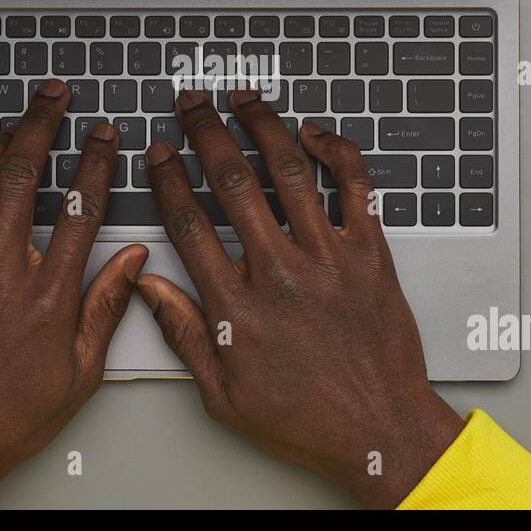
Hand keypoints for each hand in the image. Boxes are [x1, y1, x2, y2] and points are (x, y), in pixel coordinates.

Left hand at [0, 79, 147, 499]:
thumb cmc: (9, 413)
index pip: (80, 207)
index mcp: (46, 297)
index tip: (104, 136)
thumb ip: (107, 306)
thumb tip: (133, 260)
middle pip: (20, 176)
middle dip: (40, 124)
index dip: (96, 161)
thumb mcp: (80, 371)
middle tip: (53, 98)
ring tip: (12, 127)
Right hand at [137, 88, 464, 507]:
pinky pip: (355, 187)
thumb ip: (184, 333)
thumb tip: (150, 285)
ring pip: (289, 171)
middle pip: (232, 182)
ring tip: (243, 99)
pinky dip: (336, 151)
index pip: (188, 222)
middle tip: (192, 104)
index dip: (167, 178)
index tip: (158, 154)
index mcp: (237, 305)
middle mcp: (279, 271)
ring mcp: (328, 257)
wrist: (380, 432)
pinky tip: (314, 132)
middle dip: (205, 132)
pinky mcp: (369, 254)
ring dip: (262, 125)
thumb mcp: (224, 394)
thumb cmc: (306, 418)